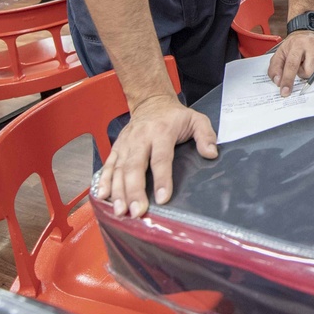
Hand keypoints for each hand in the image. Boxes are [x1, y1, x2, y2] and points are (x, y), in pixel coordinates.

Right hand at [96, 95, 217, 217]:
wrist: (151, 102)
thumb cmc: (175, 116)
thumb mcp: (196, 119)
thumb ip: (206, 135)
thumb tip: (211, 153)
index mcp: (162, 132)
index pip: (161, 158)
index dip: (162, 179)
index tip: (163, 198)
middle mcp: (140, 138)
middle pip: (135, 167)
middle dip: (134, 191)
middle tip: (136, 211)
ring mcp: (126, 143)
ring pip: (119, 169)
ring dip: (118, 191)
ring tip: (120, 211)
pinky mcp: (117, 148)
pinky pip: (108, 165)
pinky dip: (104, 181)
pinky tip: (102, 196)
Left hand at [269, 29, 313, 96]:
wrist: (307, 31)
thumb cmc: (294, 44)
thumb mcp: (280, 53)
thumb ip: (275, 68)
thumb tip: (278, 81)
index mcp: (296, 45)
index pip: (291, 65)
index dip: (288, 80)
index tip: (285, 92)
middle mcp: (311, 44)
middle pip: (308, 71)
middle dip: (304, 73)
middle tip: (302, 64)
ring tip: (310, 62)